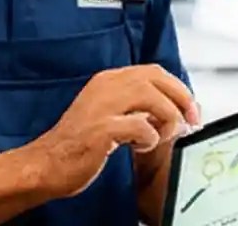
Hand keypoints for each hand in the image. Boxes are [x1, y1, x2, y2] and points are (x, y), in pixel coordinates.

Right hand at [31, 64, 200, 198]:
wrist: (46, 164)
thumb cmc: (79, 144)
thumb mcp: (109, 115)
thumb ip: (137, 108)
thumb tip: (174, 111)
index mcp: (108, 80)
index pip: (154, 71)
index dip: (178, 88)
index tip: (190, 109)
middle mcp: (105, 86)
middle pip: (157, 78)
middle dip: (181, 99)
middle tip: (190, 121)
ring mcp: (102, 106)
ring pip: (152, 97)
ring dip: (168, 118)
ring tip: (163, 136)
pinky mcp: (101, 129)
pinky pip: (140, 126)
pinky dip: (149, 139)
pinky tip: (139, 149)